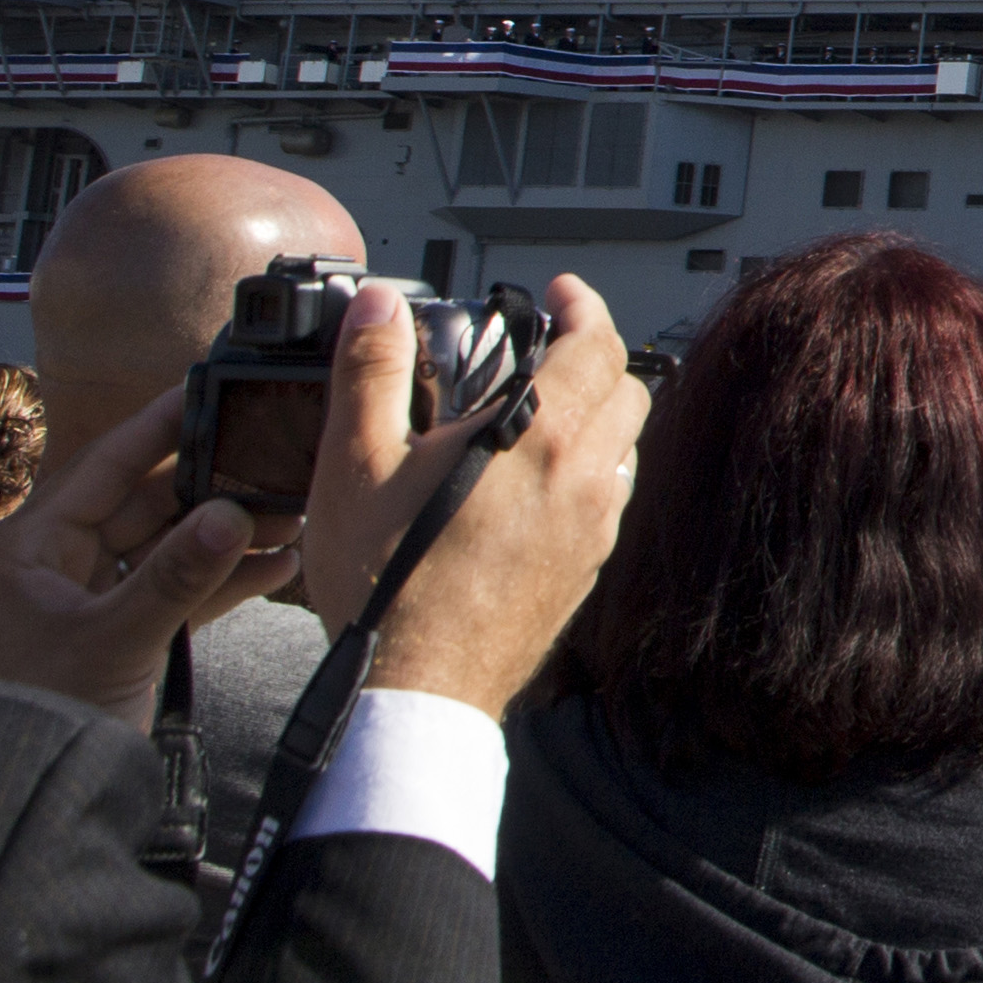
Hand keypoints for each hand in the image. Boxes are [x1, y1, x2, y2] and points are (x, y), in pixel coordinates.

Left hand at [0, 386, 296, 729]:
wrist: (26, 802)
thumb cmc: (40, 713)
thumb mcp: (112, 639)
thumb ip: (176, 576)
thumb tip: (233, 514)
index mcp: (29, 549)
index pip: (102, 467)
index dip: (158, 428)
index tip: (210, 392)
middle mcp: (57, 565)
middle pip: (144, 504)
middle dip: (213, 489)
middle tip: (278, 468)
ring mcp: (90, 601)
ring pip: (167, 548)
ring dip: (227, 535)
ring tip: (295, 517)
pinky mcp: (120, 635)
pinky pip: (176, 592)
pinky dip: (224, 580)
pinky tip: (279, 567)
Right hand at [314, 276, 653, 718]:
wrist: (418, 688)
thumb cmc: (385, 584)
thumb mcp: (355, 463)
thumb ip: (370, 372)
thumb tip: (377, 307)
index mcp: (543, 440)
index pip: (598, 344)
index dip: (582, 307)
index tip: (559, 295)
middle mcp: (586, 479)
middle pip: (627, 389)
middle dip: (595, 357)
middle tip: (548, 350)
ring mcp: (596, 529)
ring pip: (626, 446)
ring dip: (597, 416)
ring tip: (539, 414)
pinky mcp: (587, 570)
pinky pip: (611, 498)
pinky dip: (590, 470)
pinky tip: (536, 485)